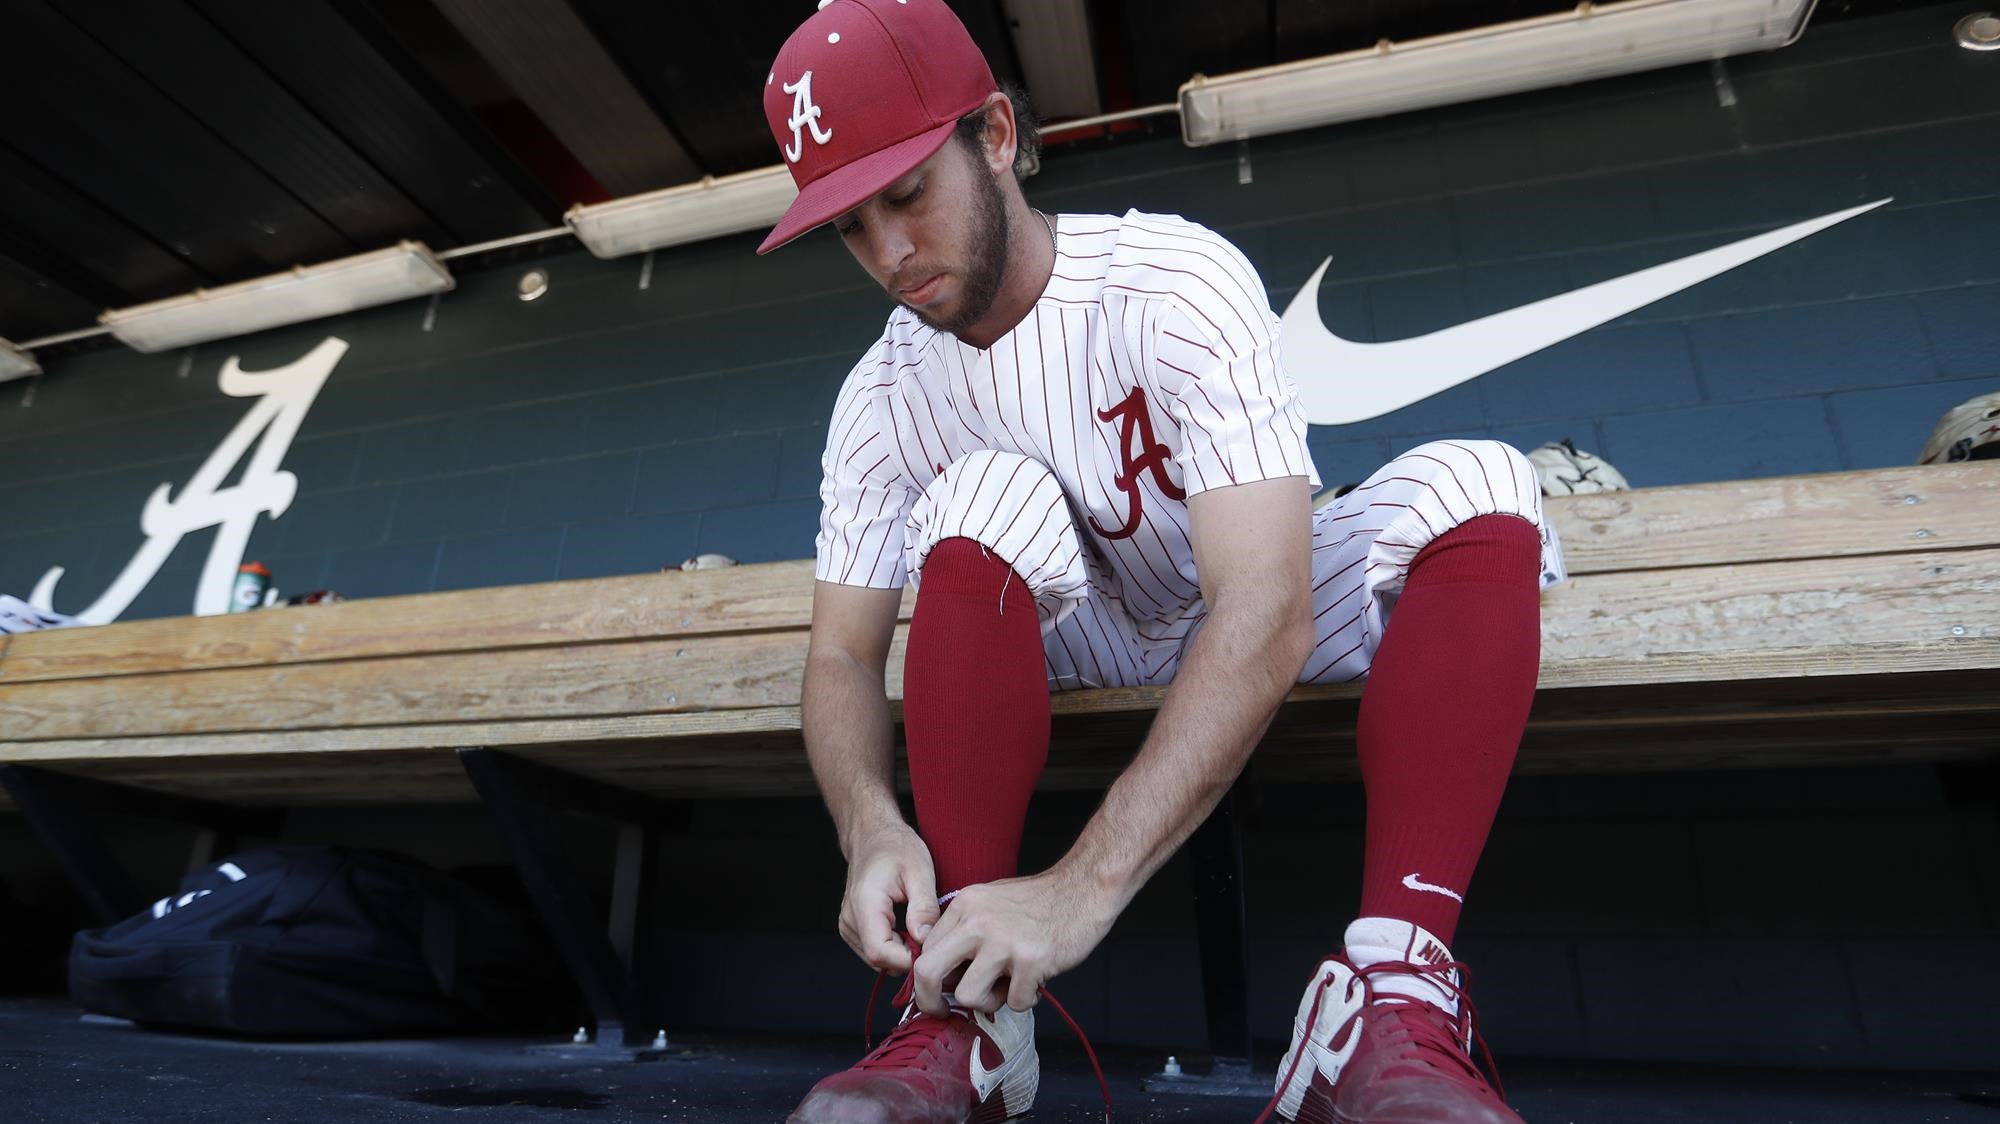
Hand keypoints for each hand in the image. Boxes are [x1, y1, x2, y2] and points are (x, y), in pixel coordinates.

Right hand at [838, 820, 940, 974]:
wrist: (873, 836)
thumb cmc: (895, 848)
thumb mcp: (919, 871)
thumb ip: (924, 907)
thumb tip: (925, 940)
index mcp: (864, 904)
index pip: (880, 952)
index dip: (908, 959)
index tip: (931, 948)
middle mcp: (850, 920)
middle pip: (880, 960)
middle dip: (909, 956)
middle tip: (931, 935)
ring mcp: (848, 927)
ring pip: (879, 960)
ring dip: (902, 952)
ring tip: (919, 926)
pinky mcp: (853, 930)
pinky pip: (876, 951)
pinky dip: (895, 946)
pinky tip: (907, 927)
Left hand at [912, 867, 1116, 1016]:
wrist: (1084, 889)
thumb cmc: (1039, 901)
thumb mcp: (989, 902)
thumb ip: (964, 929)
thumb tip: (942, 971)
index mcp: (964, 906)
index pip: (925, 950)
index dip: (927, 979)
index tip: (939, 992)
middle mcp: (978, 922)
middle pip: (928, 972)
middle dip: (930, 1001)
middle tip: (942, 1012)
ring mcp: (1003, 941)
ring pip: (968, 996)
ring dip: (989, 1002)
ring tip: (1008, 987)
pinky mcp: (1031, 960)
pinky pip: (1013, 1002)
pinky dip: (1025, 999)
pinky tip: (1035, 981)